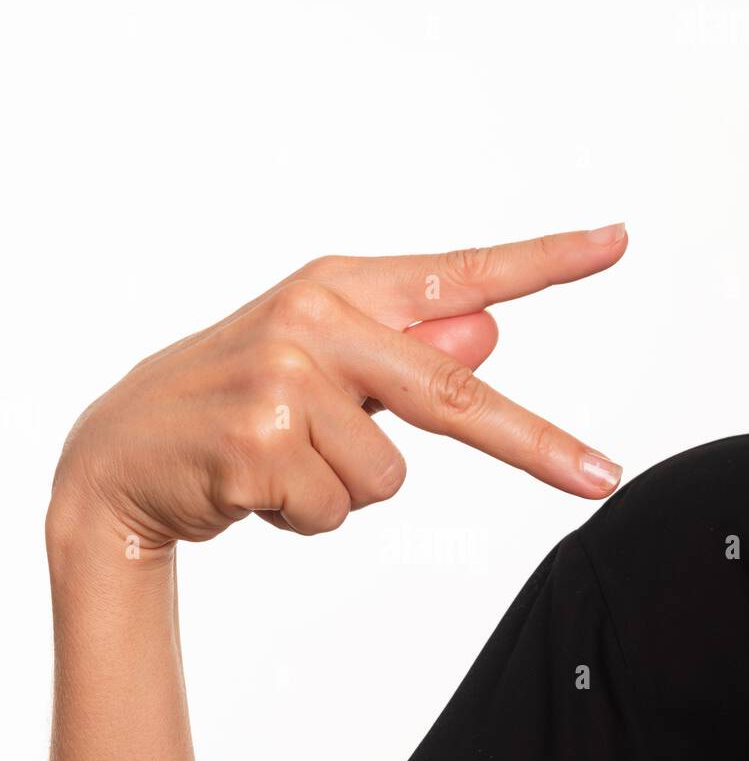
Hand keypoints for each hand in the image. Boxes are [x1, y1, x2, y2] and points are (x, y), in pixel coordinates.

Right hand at [49, 227, 626, 549]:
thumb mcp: (318, 364)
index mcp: (338, 289)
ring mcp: (286, 379)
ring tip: (279, 463)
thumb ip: (402, 352)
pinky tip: (253, 487)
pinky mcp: (262, 443)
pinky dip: (303, 518)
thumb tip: (488, 334)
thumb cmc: (233, 403)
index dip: (542, 261)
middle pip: (456, 397)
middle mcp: (316, 320)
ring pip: (387, 478)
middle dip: (536, 446)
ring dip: (340, 491)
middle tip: (601, 478)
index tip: (615, 242)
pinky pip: (335, 511)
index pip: (458, 273)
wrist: (121, 452)